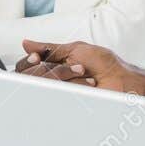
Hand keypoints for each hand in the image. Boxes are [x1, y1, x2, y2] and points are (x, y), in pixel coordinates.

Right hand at [16, 40, 144, 93]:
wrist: (120, 80)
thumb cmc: (102, 64)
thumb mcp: (74, 50)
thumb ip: (49, 48)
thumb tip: (26, 43)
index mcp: (52, 65)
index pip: (24, 66)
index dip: (29, 61)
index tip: (38, 57)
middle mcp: (51, 80)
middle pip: (32, 75)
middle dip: (56, 68)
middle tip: (78, 67)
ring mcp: (58, 93)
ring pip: (45, 82)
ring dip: (68, 74)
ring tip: (86, 74)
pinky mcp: (66, 102)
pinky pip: (58, 91)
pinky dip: (75, 83)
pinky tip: (89, 84)